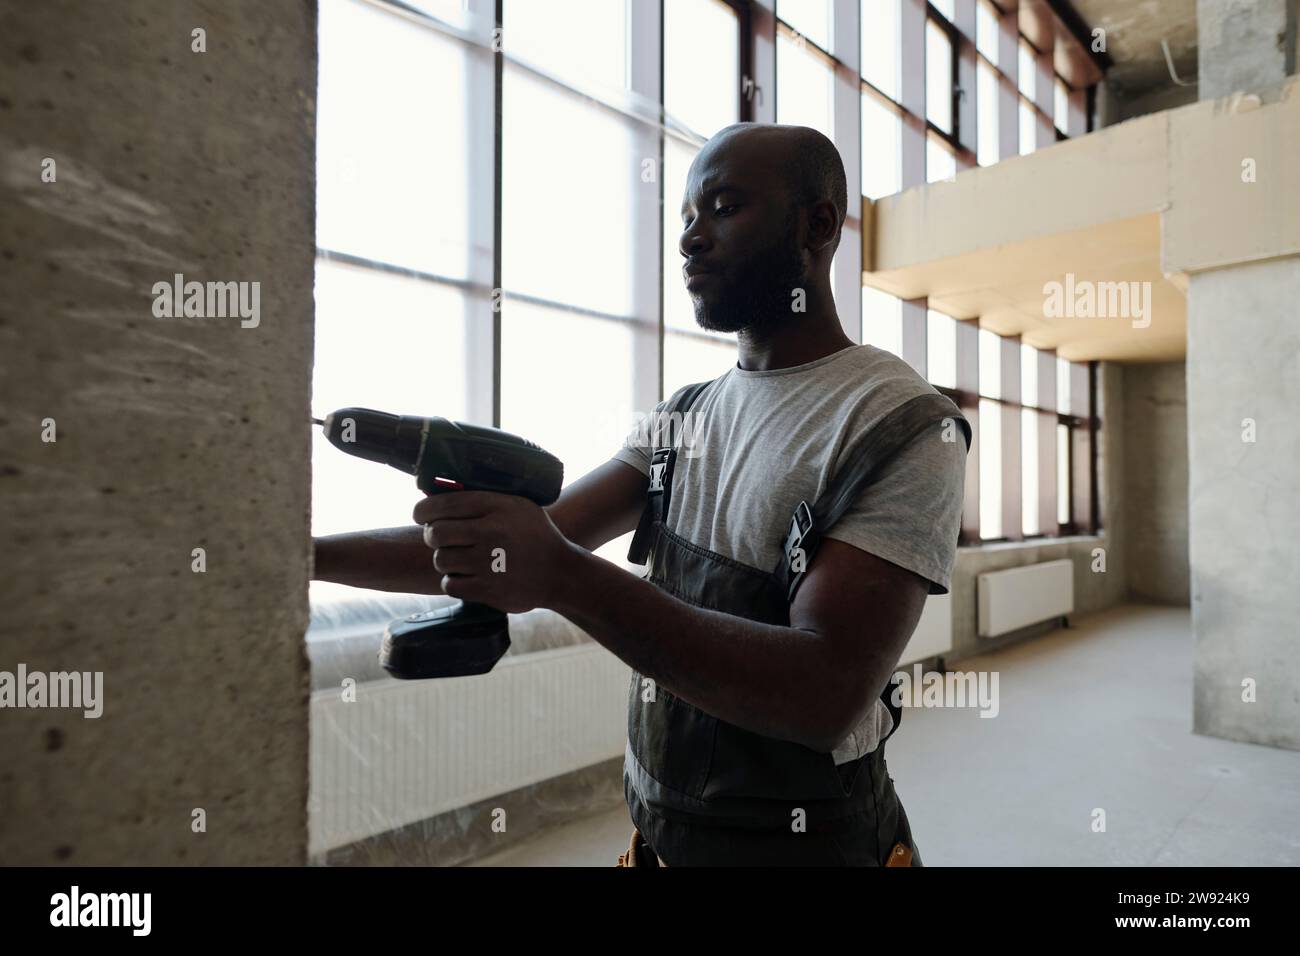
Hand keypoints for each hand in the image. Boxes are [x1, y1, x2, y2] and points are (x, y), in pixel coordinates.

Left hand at [412, 491, 579, 613]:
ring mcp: (489, 563)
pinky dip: (453, 581)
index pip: (443, 504)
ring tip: (458, 558)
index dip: (423, 510)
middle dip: (432, 536)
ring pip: (441, 560)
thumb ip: (484, 499)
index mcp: (497, 506)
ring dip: (445, 559)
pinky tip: (466, 576)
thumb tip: (437, 493)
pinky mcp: (487, 589)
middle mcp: (491, 533)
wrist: (560, 573)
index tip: (420, 515)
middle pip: (436, 533)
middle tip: (439, 538)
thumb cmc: (534, 535)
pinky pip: (450, 584)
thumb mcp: (517, 505)